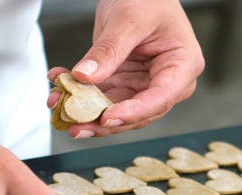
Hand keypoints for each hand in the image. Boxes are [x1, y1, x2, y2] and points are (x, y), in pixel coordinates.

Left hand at [47, 0, 204, 137]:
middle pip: (138, 113)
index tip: (106, 117)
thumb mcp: (127, 20)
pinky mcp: (126, 83)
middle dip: (104, 120)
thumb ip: (108, 51)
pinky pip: (103, 96)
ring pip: (117, 109)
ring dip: (87, 112)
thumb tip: (84, 77)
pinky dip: (81, 95)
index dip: (133, 112)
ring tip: (59, 107)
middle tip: (75, 126)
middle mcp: (168, 82)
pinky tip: (58, 89)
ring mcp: (146, 85)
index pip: (160, 98)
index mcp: (183, 66)